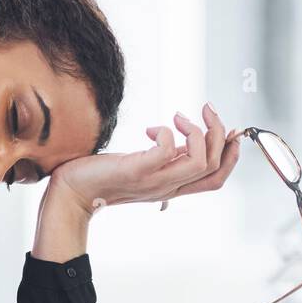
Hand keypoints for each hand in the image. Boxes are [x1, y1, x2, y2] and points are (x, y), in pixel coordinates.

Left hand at [47, 103, 240, 213]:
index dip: (231, 155)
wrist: (70, 193)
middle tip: (206, 109)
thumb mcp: (143, 167)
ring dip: (196, 131)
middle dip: (219, 132)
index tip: (229, 128)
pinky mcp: (137, 172)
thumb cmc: (102, 177)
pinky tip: (149, 129)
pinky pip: (166, 151)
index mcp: (172, 188)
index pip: (216, 179)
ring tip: (178, 117)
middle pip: (214, 166)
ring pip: (199, 161)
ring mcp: (153, 182)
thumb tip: (187, 138)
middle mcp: (167, 188)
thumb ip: (167, 157)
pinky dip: (165, 132)